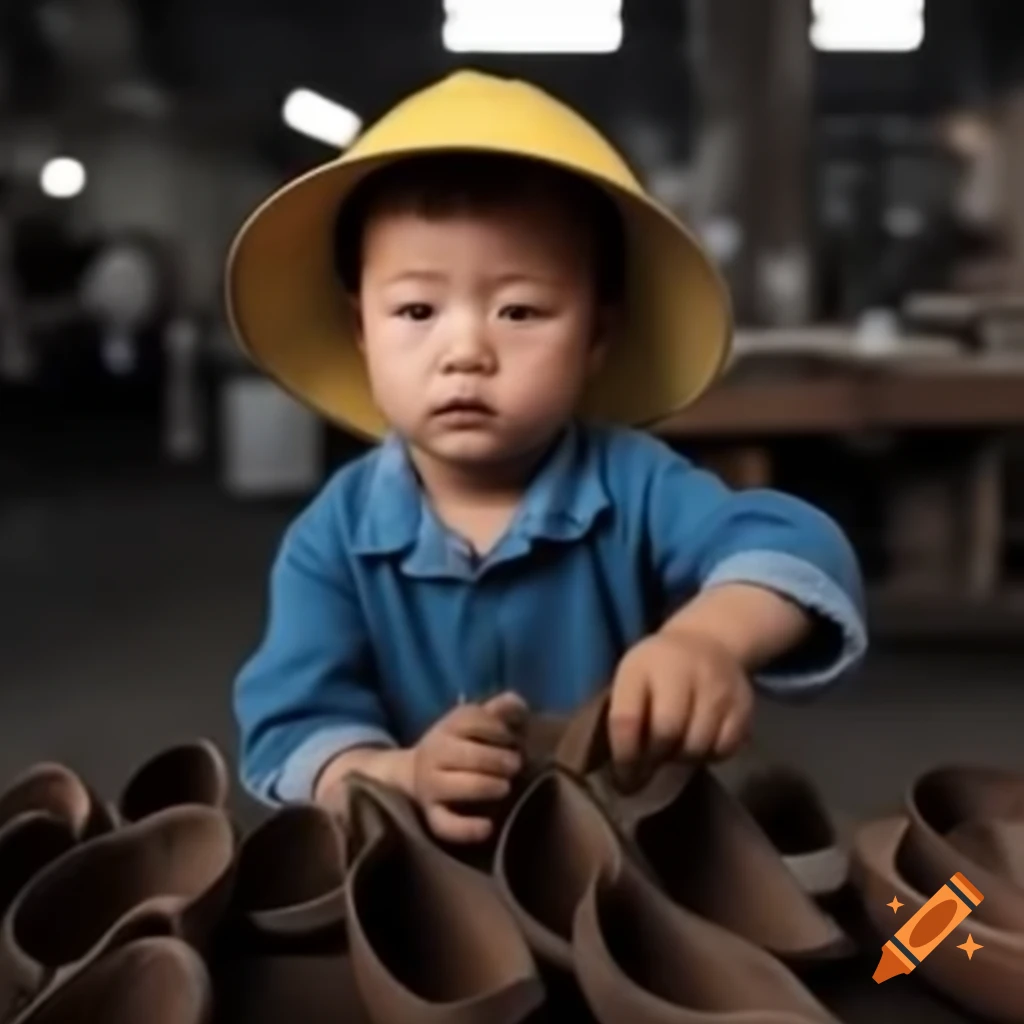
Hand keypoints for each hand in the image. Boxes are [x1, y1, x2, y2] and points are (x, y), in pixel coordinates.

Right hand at [412, 691, 526, 843]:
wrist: (413, 775)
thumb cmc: (459, 745)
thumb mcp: (475, 722)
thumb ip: (500, 709)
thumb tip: (518, 704)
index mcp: (448, 727)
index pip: (471, 720)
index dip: (497, 728)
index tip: (513, 737)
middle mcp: (434, 754)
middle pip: (465, 754)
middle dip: (496, 759)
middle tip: (517, 764)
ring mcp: (430, 786)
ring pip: (453, 786)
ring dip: (484, 785)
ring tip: (506, 787)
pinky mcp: (432, 816)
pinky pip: (445, 825)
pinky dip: (467, 828)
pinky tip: (489, 826)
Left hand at [608, 630, 752, 785]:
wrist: (708, 642)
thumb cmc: (658, 668)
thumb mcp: (631, 677)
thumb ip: (624, 716)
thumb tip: (622, 770)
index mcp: (643, 666)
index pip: (628, 719)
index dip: (624, 756)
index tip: (622, 779)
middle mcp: (683, 672)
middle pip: (667, 733)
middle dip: (654, 760)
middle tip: (649, 771)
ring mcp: (717, 687)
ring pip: (697, 746)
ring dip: (681, 759)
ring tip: (673, 752)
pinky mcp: (743, 705)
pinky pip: (724, 748)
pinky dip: (709, 755)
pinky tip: (699, 744)